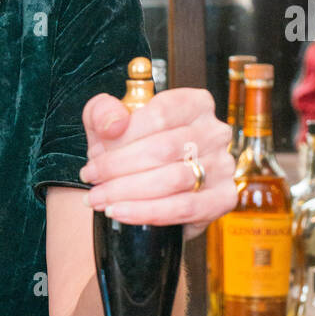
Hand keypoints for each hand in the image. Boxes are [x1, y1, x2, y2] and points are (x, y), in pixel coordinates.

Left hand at [78, 88, 235, 240]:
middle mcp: (215, 132)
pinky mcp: (223, 198)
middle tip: (91, 180)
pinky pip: (185, 208)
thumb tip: (114, 125)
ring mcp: (224, 166)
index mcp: (194, 103)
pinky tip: (121, 213)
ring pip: (173, 179)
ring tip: (99, 199)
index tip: (93, 154)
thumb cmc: (130, 147)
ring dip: (128, 192)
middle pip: (163, 149)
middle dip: (118, 168)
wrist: (144, 183)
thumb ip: (103, 112)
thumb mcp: (109, 121)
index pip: (159, 114)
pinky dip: (147, 212)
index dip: (122, 137)